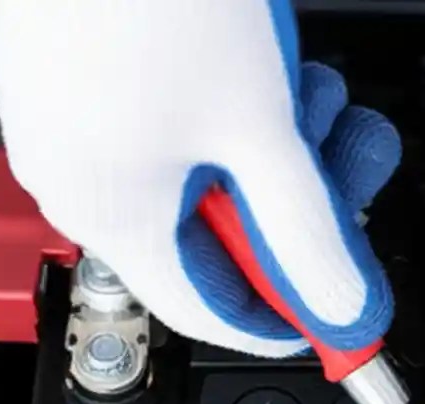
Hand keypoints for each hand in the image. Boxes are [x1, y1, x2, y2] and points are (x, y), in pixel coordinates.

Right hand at [0, 1, 399, 356]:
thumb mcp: (263, 130)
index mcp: (115, 216)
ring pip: (204, 172)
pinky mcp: (87, 74)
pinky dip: (235, 110)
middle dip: (299, 203)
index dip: (286, 316)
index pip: (210, 313)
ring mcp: (77, 122)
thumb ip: (310, 231)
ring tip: (310, 92)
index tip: (337, 306)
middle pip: (217, 234)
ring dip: (277, 146)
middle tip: (347, 163)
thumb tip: (344, 305)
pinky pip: (175, 123)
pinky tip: (268, 66)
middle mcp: (82, 179)